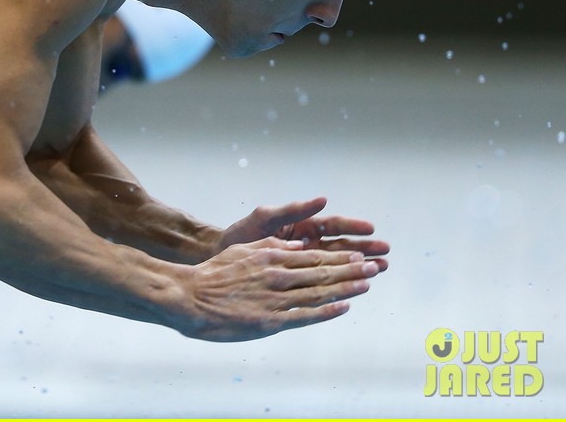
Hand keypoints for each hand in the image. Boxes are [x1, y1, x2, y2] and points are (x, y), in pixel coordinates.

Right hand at [171, 237, 379, 341]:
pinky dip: (327, 310)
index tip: (358, 255)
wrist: (190, 297)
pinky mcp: (272, 321)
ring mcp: (277, 299)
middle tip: (375, 266)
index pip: (313, 256)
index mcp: (272, 257)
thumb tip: (296, 245)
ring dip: (346, 287)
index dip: (338, 257)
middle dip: (351, 269)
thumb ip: (271, 246)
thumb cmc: (212, 273)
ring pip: (320, 292)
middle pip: (323, 272)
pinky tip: (344, 306)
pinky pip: (306, 315)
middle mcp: (279, 276)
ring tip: (367, 283)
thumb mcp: (243, 250)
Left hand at [219, 196, 389, 271]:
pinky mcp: (298, 280)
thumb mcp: (266, 218)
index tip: (371, 228)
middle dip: (363, 248)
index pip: (332, 225)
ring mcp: (304, 263)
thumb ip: (293, 210)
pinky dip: (340, 283)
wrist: (221, 256)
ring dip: (358, 265)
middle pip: (341, 245)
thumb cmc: (242, 234)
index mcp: (301, 226)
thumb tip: (322, 199)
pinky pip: (323, 282)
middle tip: (385, 253)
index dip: (352, 226)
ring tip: (381, 269)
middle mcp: (307, 244)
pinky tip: (356, 287)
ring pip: (337, 264)